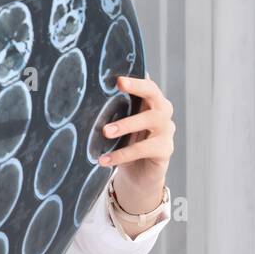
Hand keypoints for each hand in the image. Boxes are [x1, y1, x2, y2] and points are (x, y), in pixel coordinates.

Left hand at [100, 74, 174, 212]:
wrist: (138, 175)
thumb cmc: (126, 144)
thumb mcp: (118, 125)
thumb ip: (113, 110)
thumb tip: (88, 97)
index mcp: (152, 103)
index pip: (148, 86)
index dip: (136, 81)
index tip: (120, 78)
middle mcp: (162, 114)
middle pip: (155, 96)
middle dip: (137, 88)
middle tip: (118, 87)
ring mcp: (166, 132)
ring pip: (150, 121)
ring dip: (126, 124)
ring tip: (105, 131)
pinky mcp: (164, 150)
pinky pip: (143, 149)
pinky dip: (122, 154)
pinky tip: (104, 159)